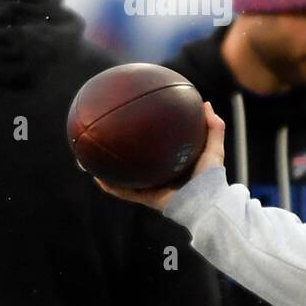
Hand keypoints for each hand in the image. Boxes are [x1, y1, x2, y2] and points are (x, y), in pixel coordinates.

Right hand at [95, 101, 226, 211]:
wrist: (208, 202)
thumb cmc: (213, 177)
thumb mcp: (214, 148)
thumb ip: (213, 127)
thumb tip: (205, 103)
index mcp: (173, 164)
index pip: (154, 149)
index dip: (144, 139)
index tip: (134, 123)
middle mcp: (160, 175)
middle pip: (135, 162)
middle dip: (119, 151)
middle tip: (107, 136)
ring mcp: (152, 188)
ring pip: (124, 178)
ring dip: (107, 169)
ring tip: (90, 158)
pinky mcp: (147, 199)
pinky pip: (124, 192)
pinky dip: (111, 186)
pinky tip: (98, 177)